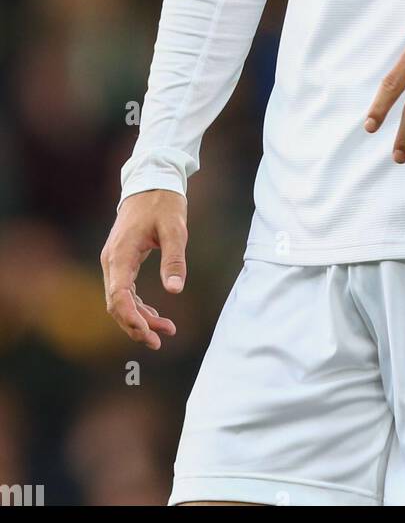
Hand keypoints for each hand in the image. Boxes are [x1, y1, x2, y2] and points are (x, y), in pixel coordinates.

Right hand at [100, 190, 187, 349]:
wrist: (152, 182)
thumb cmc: (163, 203)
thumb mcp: (174, 230)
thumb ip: (174, 260)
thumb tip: (175, 290)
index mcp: (121, 254)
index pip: (118, 296)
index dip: (131, 319)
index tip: (149, 334)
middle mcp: (112, 261)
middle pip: (116, 304)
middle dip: (136, 325)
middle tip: (160, 341)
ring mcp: (115, 261)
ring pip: (120, 301)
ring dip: (139, 318)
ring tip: (166, 331)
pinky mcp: (122, 261)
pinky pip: (125, 291)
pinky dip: (139, 306)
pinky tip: (156, 315)